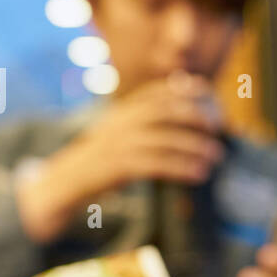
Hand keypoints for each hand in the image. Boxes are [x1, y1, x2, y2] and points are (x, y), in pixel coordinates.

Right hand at [16, 73, 224, 242]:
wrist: (59, 187)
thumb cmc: (94, 166)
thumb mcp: (115, 140)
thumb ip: (140, 129)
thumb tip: (180, 126)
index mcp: (119, 114)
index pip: (154, 92)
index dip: (181, 88)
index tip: (205, 91)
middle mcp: (117, 124)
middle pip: (162, 110)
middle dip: (194, 114)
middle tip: (218, 126)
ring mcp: (114, 144)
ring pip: (162, 138)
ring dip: (194, 146)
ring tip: (215, 156)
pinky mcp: (115, 168)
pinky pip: (155, 164)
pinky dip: (181, 167)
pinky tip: (199, 174)